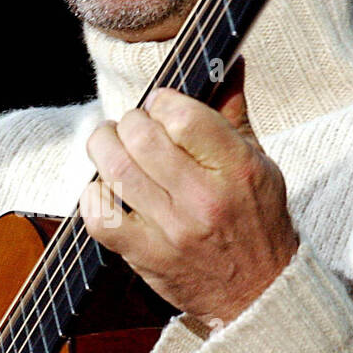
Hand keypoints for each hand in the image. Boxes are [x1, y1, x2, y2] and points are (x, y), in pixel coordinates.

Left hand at [80, 60, 297, 327]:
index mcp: (238, 168)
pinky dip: (93, 196)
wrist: (259, 293)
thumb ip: (234, 111)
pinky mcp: (146, 256)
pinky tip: (106, 189)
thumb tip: (228, 60)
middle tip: (134, 127)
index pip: (182, 115)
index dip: (162, 102)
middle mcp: (205, 199)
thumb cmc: (258, 221)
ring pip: (115, 171)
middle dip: (129, 122)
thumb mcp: (259, 162)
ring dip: (104, 148)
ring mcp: (172, 230)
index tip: (161, 107)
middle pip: (141, 138)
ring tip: (111, 145)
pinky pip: (100, 217)